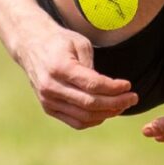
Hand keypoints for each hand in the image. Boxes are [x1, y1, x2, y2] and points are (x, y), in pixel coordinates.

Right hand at [17, 22, 137, 129]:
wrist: (31, 46)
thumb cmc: (59, 42)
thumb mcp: (79, 44)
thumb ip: (93, 67)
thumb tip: (109, 89)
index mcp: (59, 67)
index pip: (93, 85)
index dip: (114, 88)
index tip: (128, 85)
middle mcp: (51, 87)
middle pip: (90, 104)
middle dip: (116, 103)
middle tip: (132, 98)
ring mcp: (48, 100)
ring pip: (84, 116)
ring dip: (108, 113)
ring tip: (122, 105)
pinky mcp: (48, 108)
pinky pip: (75, 122)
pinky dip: (94, 120)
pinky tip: (106, 112)